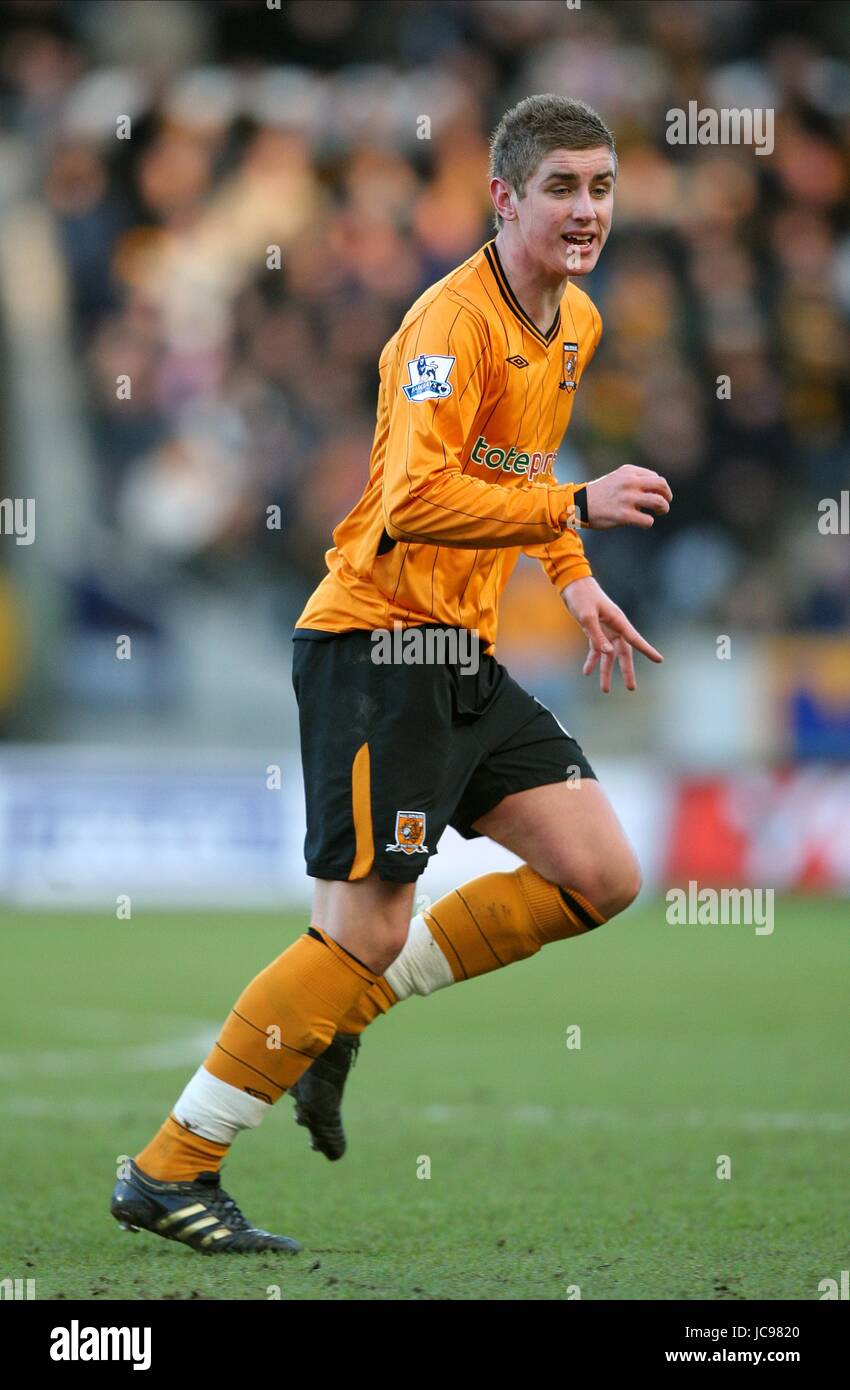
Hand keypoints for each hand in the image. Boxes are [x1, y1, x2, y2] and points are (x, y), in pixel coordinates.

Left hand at [562, 576, 662, 692]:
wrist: (571, 583)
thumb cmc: (581, 597)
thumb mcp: (587, 617)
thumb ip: (597, 636)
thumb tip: (608, 654)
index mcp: (618, 621)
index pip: (635, 639)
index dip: (647, 650)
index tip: (659, 660)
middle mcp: (615, 627)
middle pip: (623, 653)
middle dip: (626, 670)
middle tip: (632, 687)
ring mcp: (605, 629)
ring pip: (609, 655)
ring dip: (606, 671)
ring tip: (605, 689)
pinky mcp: (594, 630)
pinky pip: (596, 649)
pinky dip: (592, 660)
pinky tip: (587, 672)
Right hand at [584, 465, 671, 528]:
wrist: (578, 504)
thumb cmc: (599, 494)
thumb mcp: (617, 478)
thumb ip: (635, 480)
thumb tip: (656, 492)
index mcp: (629, 472)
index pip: (655, 477)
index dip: (660, 488)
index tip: (658, 495)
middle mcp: (630, 482)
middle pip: (662, 485)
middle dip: (667, 496)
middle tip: (666, 503)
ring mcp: (627, 499)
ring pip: (659, 502)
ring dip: (663, 509)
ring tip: (659, 513)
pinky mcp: (624, 515)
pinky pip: (647, 520)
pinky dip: (648, 522)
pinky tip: (642, 522)